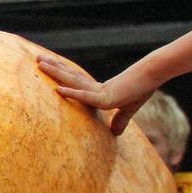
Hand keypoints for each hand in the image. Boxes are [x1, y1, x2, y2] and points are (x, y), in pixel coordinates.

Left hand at [36, 55, 156, 134]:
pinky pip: (86, 97)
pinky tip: (57, 89)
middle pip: (70, 76)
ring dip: (55, 73)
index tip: (50, 67)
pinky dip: (72, 93)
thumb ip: (120, 120)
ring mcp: (100, 91)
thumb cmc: (142, 88)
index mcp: (99, 90)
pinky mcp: (107, 98)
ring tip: (40, 64)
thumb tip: (116, 133)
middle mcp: (96, 87)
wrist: (154, 75)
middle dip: (53, 69)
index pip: (76, 80)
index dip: (63, 74)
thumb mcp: (129, 108)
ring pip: (73, 81)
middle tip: (37, 59)